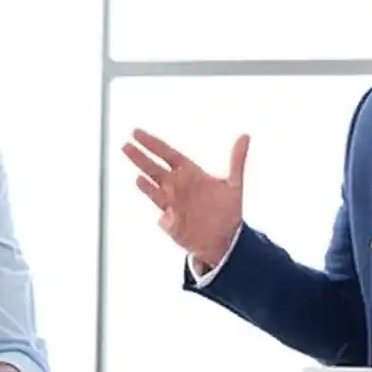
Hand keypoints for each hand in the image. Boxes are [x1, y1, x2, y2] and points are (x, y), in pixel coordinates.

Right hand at [121, 129, 249, 268]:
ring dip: (144, 182)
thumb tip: (245, 136)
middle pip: (154, 169)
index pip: (167, 154)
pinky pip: (165, 217)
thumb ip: (236, 159)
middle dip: (140, 157)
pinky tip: (159, 205)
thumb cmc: (227, 210)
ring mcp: (172, 204)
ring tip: (137, 176)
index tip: (137, 132)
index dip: (152, 144)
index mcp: (189, 173)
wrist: (224, 239)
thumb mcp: (234, 183)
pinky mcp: (171, 222)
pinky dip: (163, 211)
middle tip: (125, 144)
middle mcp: (177, 186)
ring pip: (153, 189)